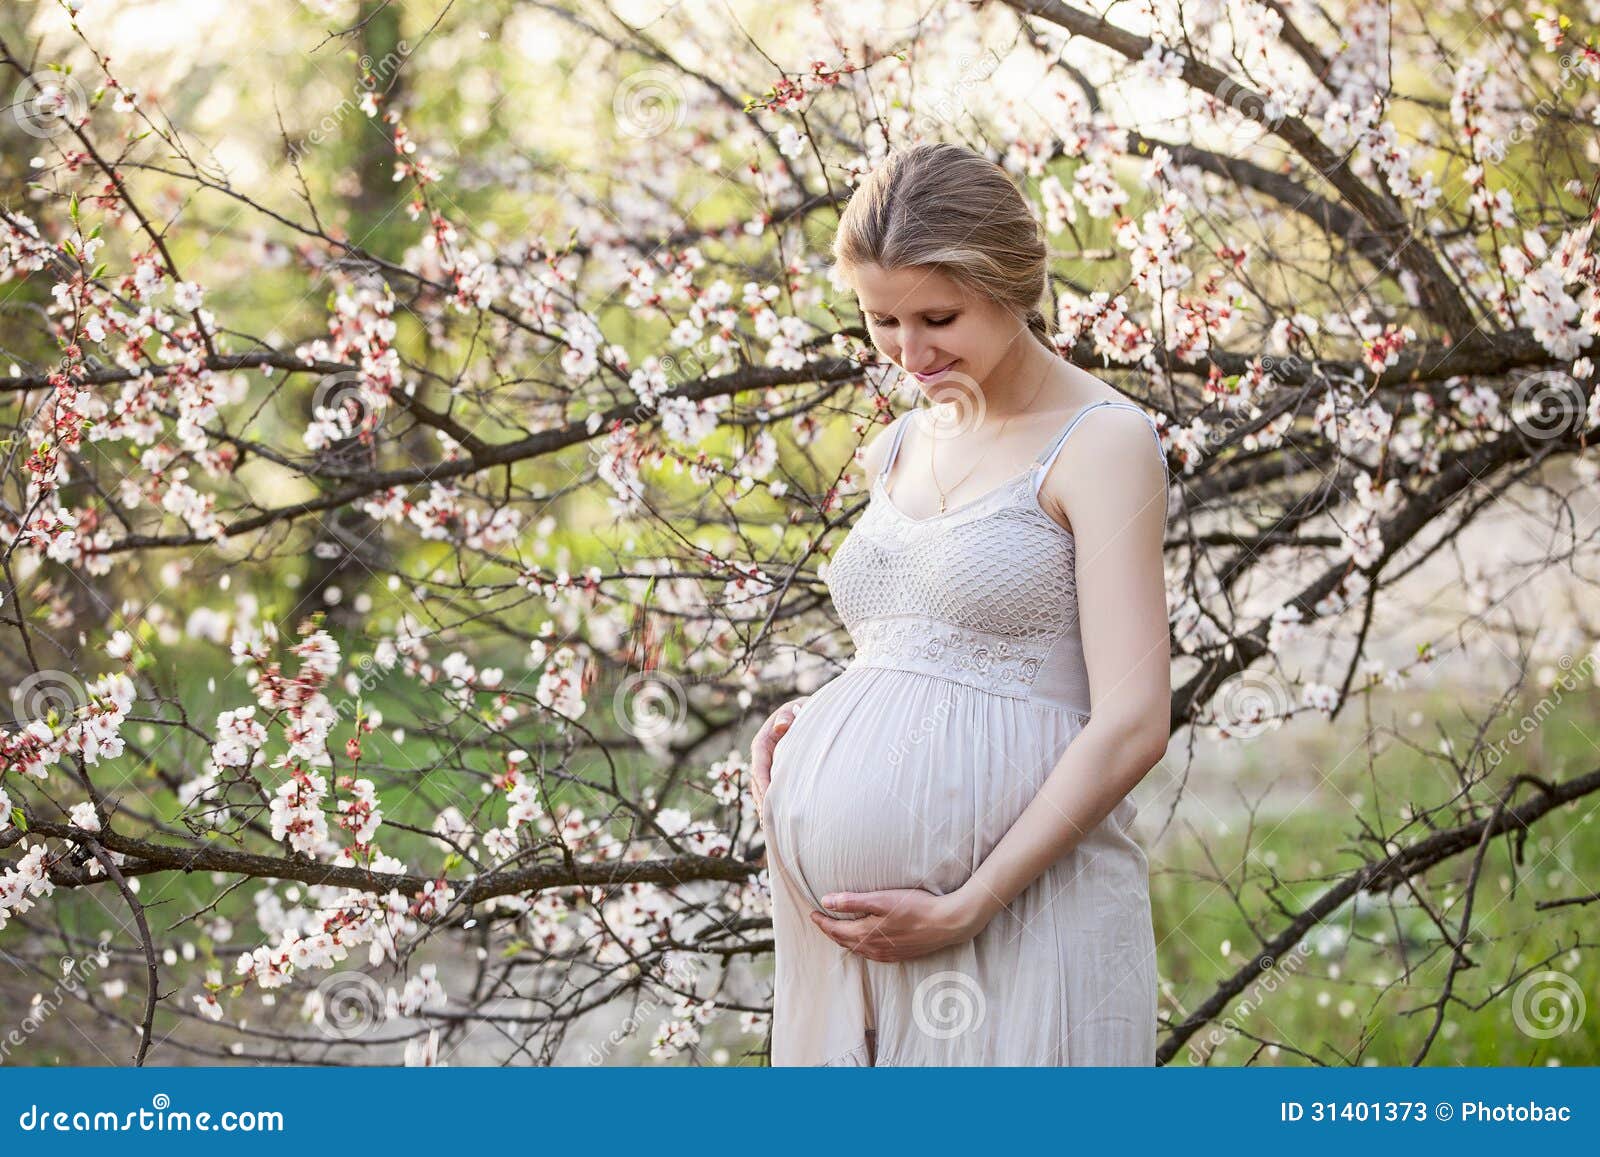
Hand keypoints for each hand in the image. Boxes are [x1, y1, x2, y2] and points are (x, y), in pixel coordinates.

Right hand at [747, 695, 808, 821]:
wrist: (812, 711)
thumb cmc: (805, 710)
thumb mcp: (797, 709)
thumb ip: (789, 717)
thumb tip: (781, 727)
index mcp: (763, 741)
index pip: (759, 766)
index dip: (762, 785)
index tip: (767, 802)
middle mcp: (762, 755)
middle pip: (758, 782)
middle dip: (762, 802)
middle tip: (769, 823)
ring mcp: (768, 765)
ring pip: (762, 789)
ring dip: (766, 807)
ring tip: (772, 828)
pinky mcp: (776, 771)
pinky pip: (772, 789)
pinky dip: (773, 804)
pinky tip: (779, 820)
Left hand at [809, 887, 990, 961]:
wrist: (946, 923)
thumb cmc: (915, 907)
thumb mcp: (881, 899)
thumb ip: (852, 902)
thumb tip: (826, 901)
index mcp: (865, 934)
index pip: (835, 930)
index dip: (821, 921)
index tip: (813, 912)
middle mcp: (873, 948)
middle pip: (844, 941)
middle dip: (830, 931)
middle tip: (821, 921)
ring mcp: (886, 954)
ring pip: (857, 949)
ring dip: (844, 940)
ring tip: (838, 930)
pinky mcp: (899, 955)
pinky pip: (871, 954)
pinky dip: (860, 947)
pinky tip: (864, 943)